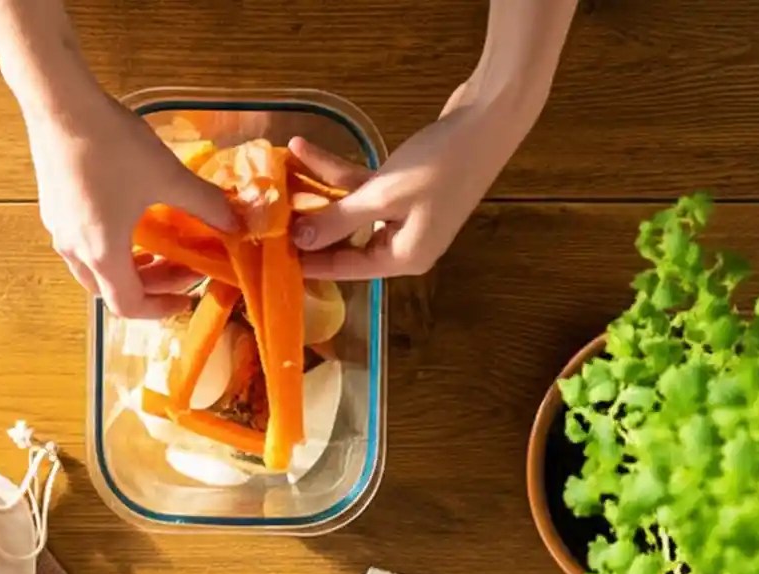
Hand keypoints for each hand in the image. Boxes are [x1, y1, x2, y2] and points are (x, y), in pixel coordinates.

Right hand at [27, 93, 237, 317]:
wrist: (60, 104)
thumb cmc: (113, 145)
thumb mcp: (168, 176)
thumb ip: (206, 204)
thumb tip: (236, 222)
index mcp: (102, 251)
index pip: (128, 305)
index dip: (160, 309)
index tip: (186, 298)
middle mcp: (74, 249)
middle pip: (110, 290)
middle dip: (150, 286)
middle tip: (182, 267)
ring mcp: (59, 228)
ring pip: (95, 269)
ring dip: (130, 267)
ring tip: (159, 246)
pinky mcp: (53, 207)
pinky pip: (83, 244)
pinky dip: (112, 247)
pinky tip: (131, 218)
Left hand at [291, 83, 540, 279]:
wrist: (489, 118)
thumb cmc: (440, 163)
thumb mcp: (383, 195)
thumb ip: (340, 220)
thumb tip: (301, 241)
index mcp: (405, 257)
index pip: (345, 269)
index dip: (307, 262)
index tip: (271, 258)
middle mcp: (404, 242)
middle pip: (344, 241)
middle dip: (308, 223)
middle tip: (269, 214)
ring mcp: (406, 215)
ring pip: (350, 209)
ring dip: (318, 188)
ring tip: (282, 171)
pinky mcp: (406, 188)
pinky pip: (363, 188)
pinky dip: (338, 171)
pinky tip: (307, 149)